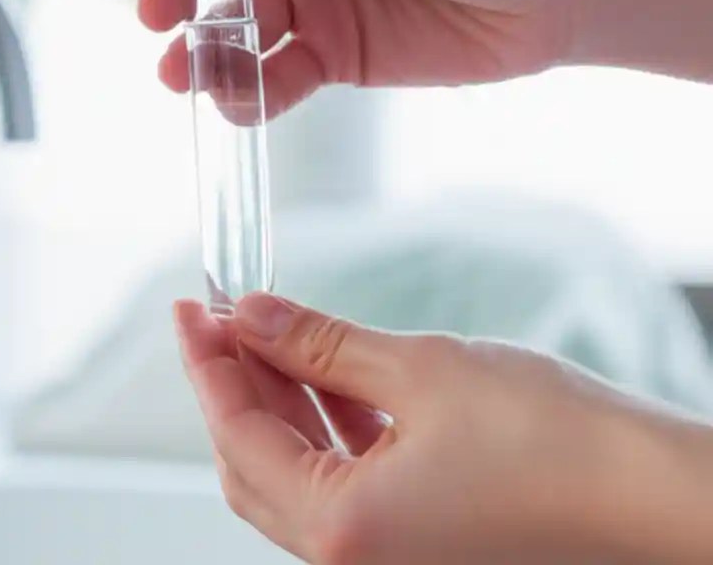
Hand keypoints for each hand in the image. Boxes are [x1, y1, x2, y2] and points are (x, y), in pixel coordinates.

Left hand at [174, 293, 712, 563]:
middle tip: (220, 317)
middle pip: (253, 462)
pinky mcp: (414, 543)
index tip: (191, 309)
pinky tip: (325, 378)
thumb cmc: (558, 442)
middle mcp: (352, 559)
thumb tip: (251, 316)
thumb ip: (319, 345)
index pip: (237, 435)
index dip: (207, 364)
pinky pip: (341, 485)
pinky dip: (324, 430)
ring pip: (294, 473)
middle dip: (233, 385)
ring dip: (276, 403)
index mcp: (341, 529)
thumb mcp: (420, 371)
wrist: (657, 498)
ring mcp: (383, 557)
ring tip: (267, 334)